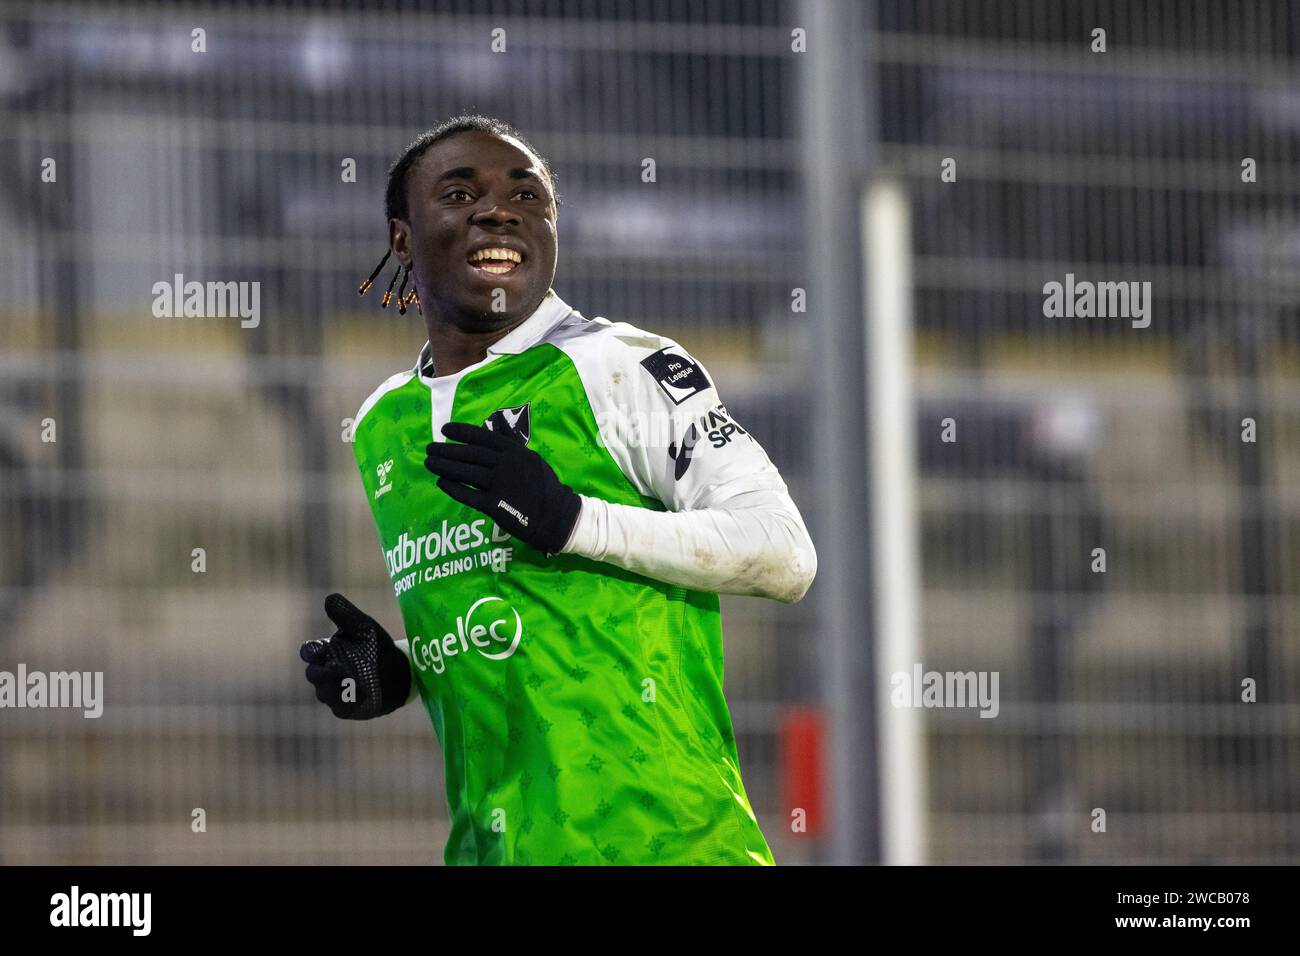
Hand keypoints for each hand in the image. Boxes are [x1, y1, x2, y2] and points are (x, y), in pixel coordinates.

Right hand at [299, 593, 410, 719]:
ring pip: (324, 692)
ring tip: (354, 681)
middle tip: (338, 667)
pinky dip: (348, 701)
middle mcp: (325, 672)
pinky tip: (361, 694)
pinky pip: (339, 707)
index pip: (308, 651)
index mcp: (326, 651)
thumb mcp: (364, 628)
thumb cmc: (376, 647)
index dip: (311, 651)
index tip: (320, 649)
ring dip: (336, 687)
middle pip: (313, 674)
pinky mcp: (344, 708)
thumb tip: (329, 598)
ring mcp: (332, 692)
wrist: (398, 673)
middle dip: (323, 671)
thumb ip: (346, 614)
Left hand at [424, 421, 581, 557]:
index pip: (482, 437)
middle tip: (429, 448)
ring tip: (428, 462)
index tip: (444, 430)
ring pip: (466, 473)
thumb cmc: (544, 485)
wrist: (557, 516)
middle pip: (469, 455)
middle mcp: (505, 465)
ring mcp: (500, 485)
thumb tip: (496, 424)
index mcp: (514, 452)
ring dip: (444, 466)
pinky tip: (441, 482)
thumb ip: (511, 442)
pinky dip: (453, 488)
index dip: (461, 432)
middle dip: (446, 449)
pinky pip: (469, 495)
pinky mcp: (495, 506)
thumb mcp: (531, 457)